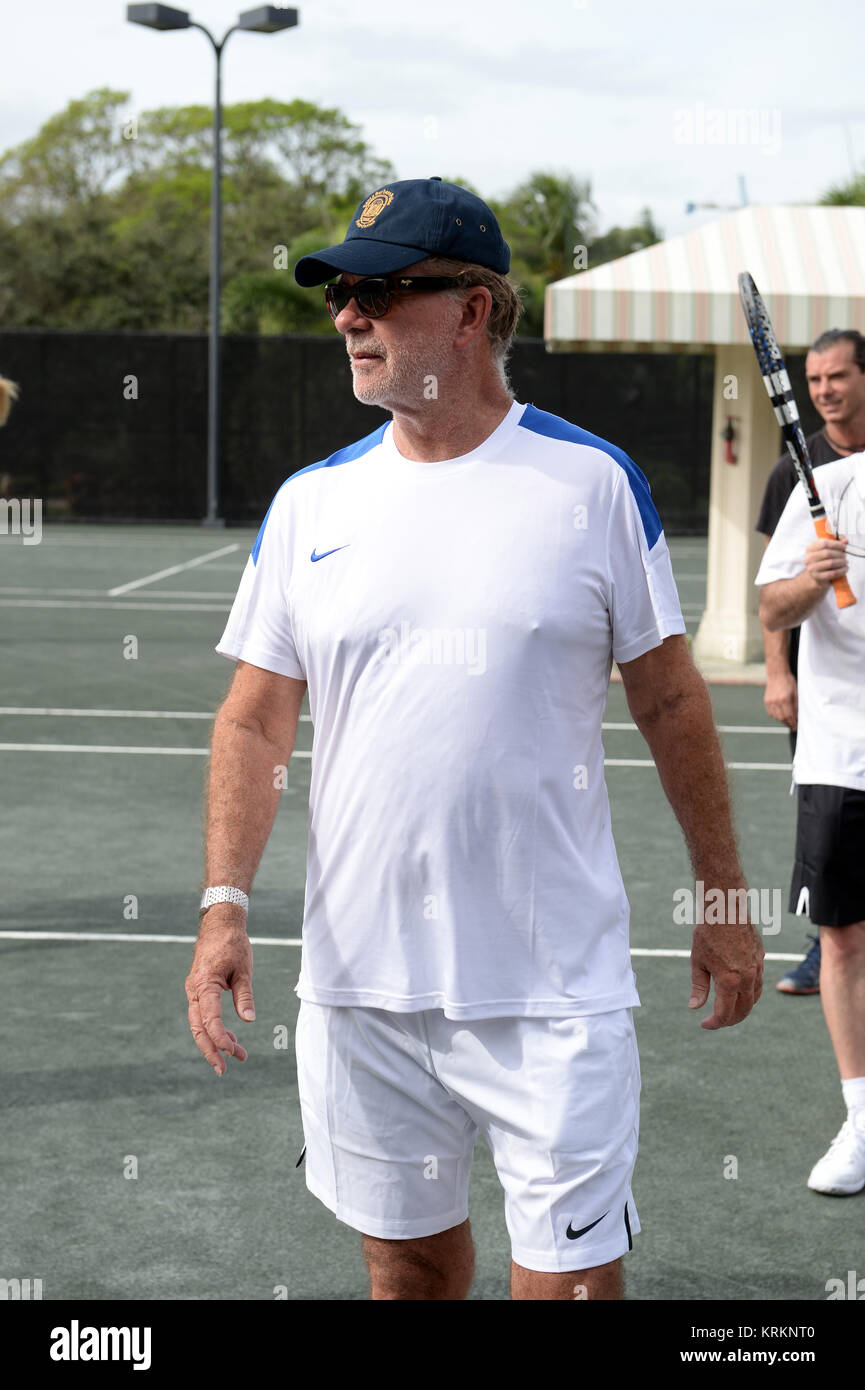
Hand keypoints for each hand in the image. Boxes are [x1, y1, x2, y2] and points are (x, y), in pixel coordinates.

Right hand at [185, 908, 254, 1074]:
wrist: (219, 924)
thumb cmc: (233, 944)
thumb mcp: (244, 970)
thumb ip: (244, 996)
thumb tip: (249, 1020)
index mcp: (204, 984)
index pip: (209, 1019)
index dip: (220, 1038)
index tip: (233, 1050)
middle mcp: (194, 990)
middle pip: (198, 1028)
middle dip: (211, 1050)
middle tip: (224, 1070)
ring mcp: (194, 991)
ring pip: (199, 1024)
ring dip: (215, 1041)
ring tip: (238, 1055)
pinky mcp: (199, 990)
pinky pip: (203, 1014)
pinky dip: (215, 1028)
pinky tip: (231, 1038)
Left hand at [689, 917, 763, 1029]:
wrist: (724, 908)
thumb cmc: (707, 933)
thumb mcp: (697, 962)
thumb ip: (699, 987)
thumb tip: (695, 1007)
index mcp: (729, 981)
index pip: (725, 1013)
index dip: (714, 1023)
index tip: (705, 1024)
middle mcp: (747, 978)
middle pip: (744, 1010)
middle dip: (730, 1020)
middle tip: (717, 1021)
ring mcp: (757, 967)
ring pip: (754, 997)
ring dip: (742, 1007)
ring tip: (729, 1008)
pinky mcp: (761, 957)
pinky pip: (759, 982)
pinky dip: (750, 992)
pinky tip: (739, 990)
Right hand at [763, 671, 797, 729]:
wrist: (777, 674)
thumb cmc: (789, 682)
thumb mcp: (796, 693)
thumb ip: (796, 706)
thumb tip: (797, 717)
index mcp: (785, 699)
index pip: (789, 716)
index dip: (793, 723)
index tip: (796, 726)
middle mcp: (776, 702)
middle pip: (781, 718)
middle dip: (788, 724)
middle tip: (793, 726)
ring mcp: (770, 702)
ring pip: (776, 717)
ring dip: (782, 721)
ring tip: (788, 721)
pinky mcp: (766, 701)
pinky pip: (771, 713)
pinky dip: (776, 716)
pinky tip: (781, 716)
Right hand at [803, 535, 848, 588]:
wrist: (817, 575)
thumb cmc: (824, 559)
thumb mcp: (829, 548)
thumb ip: (837, 542)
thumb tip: (845, 541)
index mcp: (810, 548)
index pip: (824, 543)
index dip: (836, 544)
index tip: (845, 546)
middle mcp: (808, 558)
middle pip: (827, 553)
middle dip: (839, 554)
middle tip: (845, 556)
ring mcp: (812, 568)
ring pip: (830, 563)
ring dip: (841, 562)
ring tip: (845, 562)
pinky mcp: (817, 577)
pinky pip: (832, 573)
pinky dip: (841, 570)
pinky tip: (845, 569)